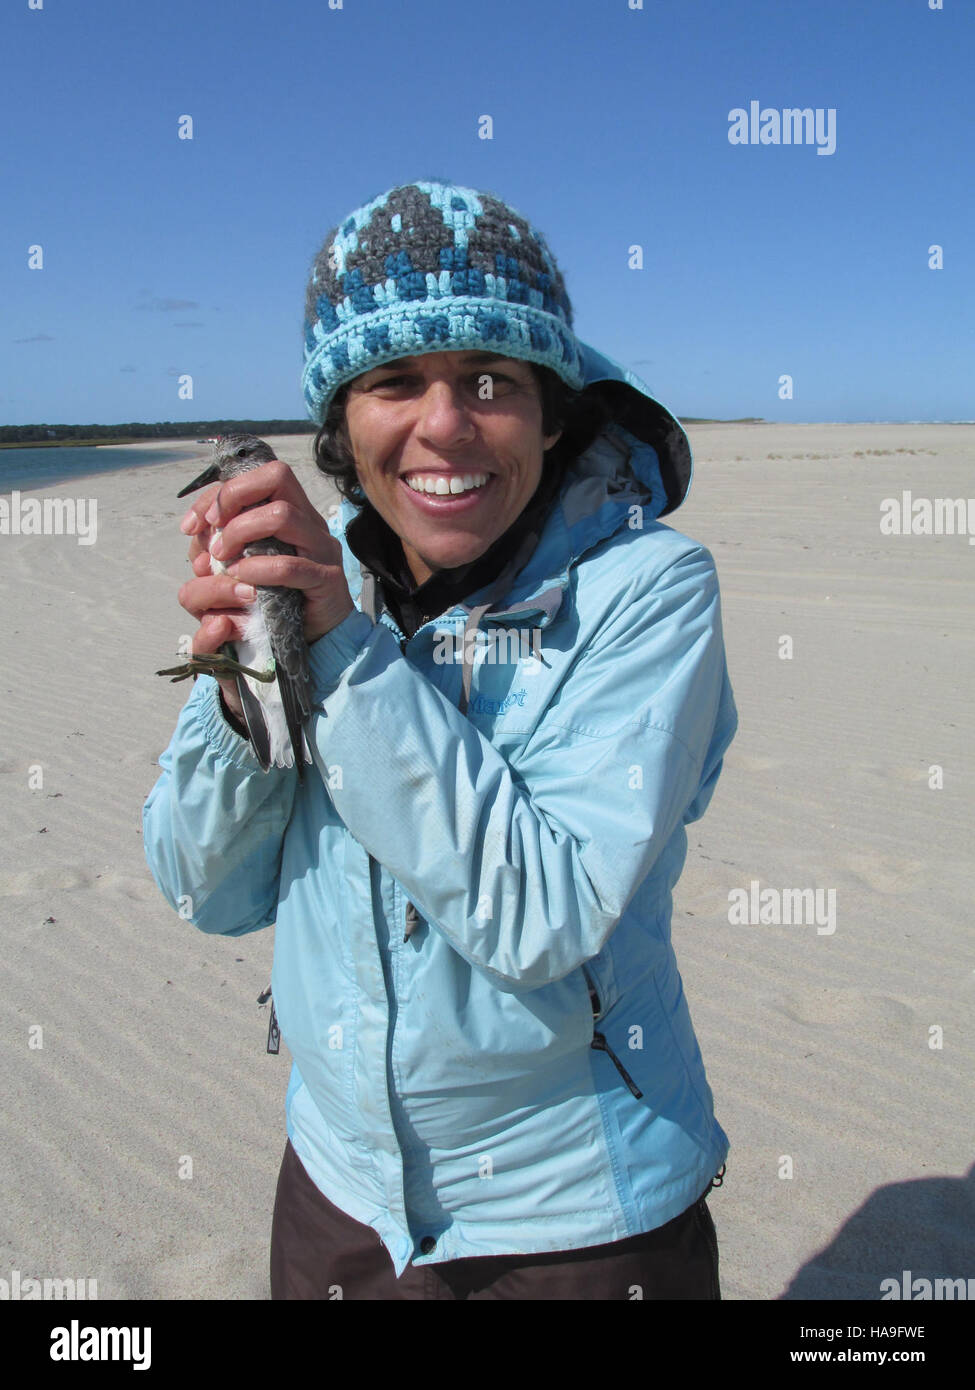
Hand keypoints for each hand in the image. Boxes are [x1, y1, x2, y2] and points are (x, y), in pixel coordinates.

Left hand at [176, 460, 354, 714]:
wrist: (318, 637)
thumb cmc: (278, 598)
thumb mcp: (242, 567)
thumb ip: (220, 548)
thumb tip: (196, 534)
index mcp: (292, 512)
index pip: (258, 476)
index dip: (220, 492)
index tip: (192, 524)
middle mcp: (310, 522)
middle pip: (277, 475)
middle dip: (235, 496)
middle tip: (213, 531)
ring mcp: (322, 548)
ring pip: (282, 515)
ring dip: (241, 533)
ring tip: (224, 559)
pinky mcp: (326, 579)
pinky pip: (290, 565)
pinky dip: (258, 570)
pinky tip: (241, 581)